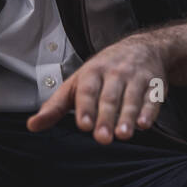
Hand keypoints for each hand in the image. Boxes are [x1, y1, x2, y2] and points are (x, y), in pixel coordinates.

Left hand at [26, 34, 168, 142]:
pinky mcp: (154, 85)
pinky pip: (152, 98)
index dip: (85, 108)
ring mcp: (135, 78)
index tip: (83, 125)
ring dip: (127, 117)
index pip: (86, 91)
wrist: (142, 48)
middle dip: (105, 118)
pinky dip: (149, 111)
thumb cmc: (102, 71)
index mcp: (91, 73)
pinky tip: (143, 124)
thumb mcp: (75, 84)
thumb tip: (32, 125)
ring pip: (131, 99)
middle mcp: (114, 73)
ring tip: (123, 135)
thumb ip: (55, 107)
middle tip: (102, 138)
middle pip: (109, 97)